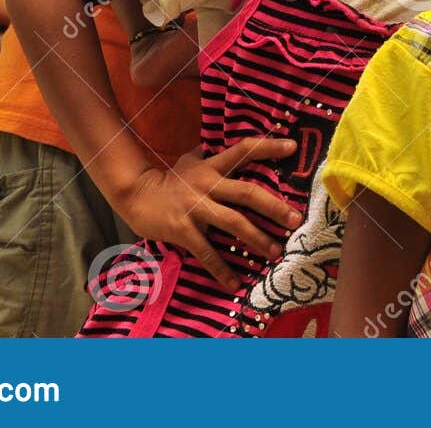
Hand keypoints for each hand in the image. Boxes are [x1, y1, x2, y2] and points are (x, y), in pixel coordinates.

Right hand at [114, 137, 300, 289]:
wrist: (135, 195)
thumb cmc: (169, 179)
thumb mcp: (191, 161)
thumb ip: (213, 157)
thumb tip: (236, 147)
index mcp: (213, 167)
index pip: (243, 151)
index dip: (267, 147)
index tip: (292, 146)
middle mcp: (208, 185)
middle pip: (247, 193)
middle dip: (274, 207)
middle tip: (295, 220)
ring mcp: (196, 208)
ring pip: (233, 222)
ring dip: (257, 238)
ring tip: (275, 252)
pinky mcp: (183, 230)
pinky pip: (207, 252)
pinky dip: (222, 269)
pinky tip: (235, 283)